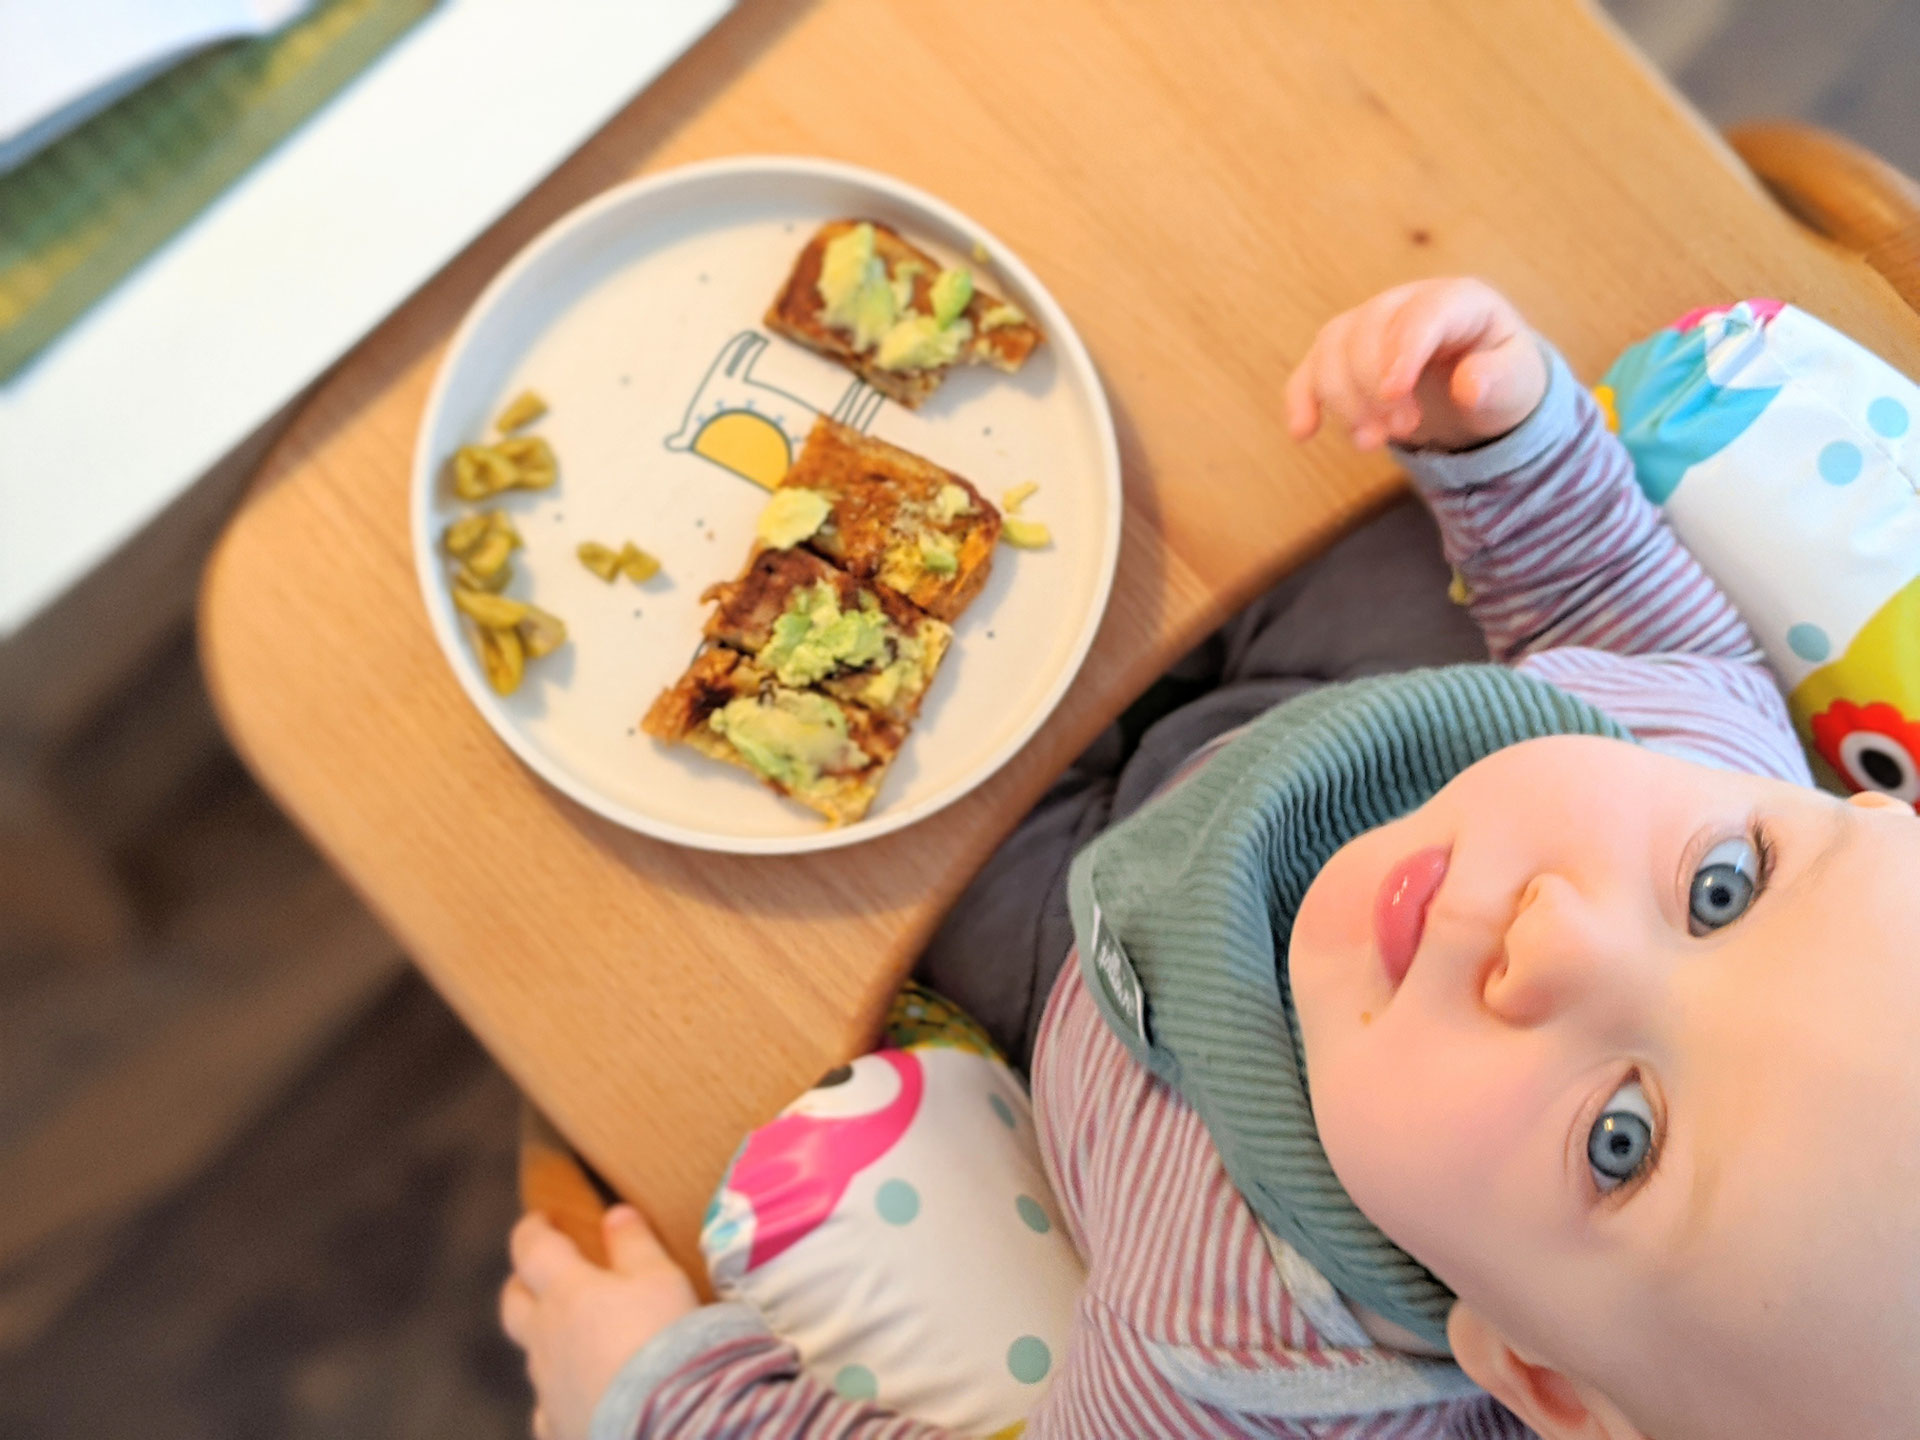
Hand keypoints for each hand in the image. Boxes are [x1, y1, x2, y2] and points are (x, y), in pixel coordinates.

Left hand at [500, 1206, 700, 1439]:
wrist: (665, 1423)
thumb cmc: (664, 1338)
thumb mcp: (661, 1278)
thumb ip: (634, 1243)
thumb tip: (615, 1214)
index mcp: (566, 1292)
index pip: (532, 1248)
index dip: (533, 1229)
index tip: (542, 1219)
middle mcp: (544, 1338)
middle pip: (513, 1304)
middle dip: (522, 1284)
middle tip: (540, 1275)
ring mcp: (546, 1388)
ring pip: (533, 1356)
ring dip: (546, 1340)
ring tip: (576, 1338)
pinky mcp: (557, 1428)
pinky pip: (548, 1407)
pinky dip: (560, 1394)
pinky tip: (580, 1396)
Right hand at [1285, 278, 1547, 452]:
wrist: (1481, 385)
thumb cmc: (1501, 377)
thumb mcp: (1518, 381)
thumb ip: (1500, 380)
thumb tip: (1468, 385)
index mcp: (1457, 300)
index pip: (1422, 315)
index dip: (1404, 352)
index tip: (1395, 396)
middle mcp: (1405, 303)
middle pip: (1367, 331)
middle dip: (1374, 388)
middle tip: (1403, 430)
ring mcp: (1369, 325)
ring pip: (1332, 348)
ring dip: (1343, 400)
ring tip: (1372, 442)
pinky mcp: (1344, 355)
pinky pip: (1311, 369)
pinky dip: (1301, 399)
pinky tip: (1303, 432)